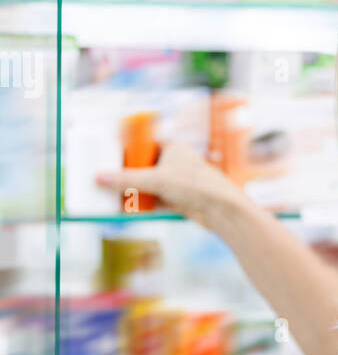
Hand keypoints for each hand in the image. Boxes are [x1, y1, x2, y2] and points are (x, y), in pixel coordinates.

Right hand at [95, 139, 243, 227]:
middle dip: (126, 174)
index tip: (107, 156)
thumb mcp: (156, 180)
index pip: (143, 144)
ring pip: (148, 185)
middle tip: (104, 178)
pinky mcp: (178, 200)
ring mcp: (176, 182)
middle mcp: (174, 162)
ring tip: (109, 194)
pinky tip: (124, 208)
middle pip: (143, 167)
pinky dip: (141, 204)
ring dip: (132, 191)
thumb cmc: (195, 185)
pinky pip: (154, 200)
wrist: (221, 210)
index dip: (126, 150)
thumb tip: (99, 178)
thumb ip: (126, 180)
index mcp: (172, 147)